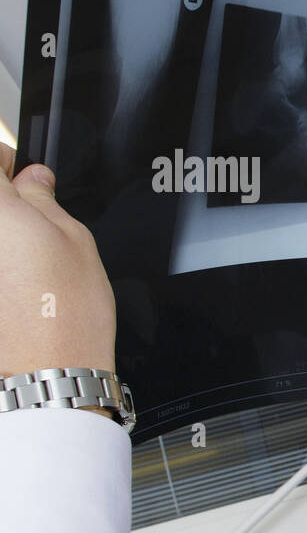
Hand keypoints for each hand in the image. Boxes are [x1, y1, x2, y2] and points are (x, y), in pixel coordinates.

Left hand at [0, 145, 116, 382]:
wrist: (47, 370)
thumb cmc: (66, 312)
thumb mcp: (74, 239)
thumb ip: (44, 200)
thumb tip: (32, 181)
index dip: (6, 162)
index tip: (22, 174)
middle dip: (6, 206)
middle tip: (33, 220)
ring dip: (5, 243)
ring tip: (26, 261)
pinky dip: (5, 269)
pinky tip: (15, 287)